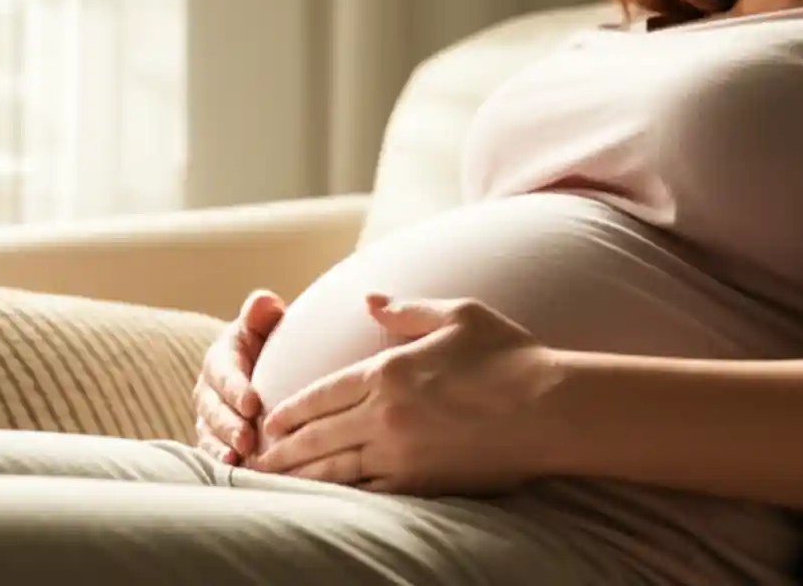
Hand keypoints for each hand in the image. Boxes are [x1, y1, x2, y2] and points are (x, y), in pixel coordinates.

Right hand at [193, 290, 284, 464]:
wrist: (268, 366)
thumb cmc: (272, 342)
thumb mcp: (266, 324)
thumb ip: (263, 313)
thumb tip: (265, 302)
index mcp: (222, 356)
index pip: (224, 371)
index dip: (235, 388)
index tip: (253, 403)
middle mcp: (209, 387)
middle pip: (212, 407)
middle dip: (227, 425)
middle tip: (246, 440)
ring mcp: (210, 415)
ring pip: (209, 433)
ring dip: (221, 448)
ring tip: (238, 462)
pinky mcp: (215, 438)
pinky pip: (213, 452)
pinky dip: (221, 464)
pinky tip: (236, 475)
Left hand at [250, 294, 561, 495]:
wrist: (550, 408)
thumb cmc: (509, 354)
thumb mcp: (457, 314)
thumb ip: (406, 310)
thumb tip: (368, 299)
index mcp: (388, 370)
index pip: (321, 394)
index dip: (290, 409)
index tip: (268, 420)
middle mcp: (385, 415)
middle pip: (317, 436)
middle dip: (281, 450)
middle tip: (252, 460)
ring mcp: (402, 453)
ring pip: (335, 470)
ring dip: (299, 478)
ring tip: (273, 485)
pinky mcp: (423, 482)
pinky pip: (370, 493)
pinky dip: (341, 497)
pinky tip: (324, 503)